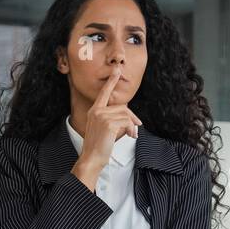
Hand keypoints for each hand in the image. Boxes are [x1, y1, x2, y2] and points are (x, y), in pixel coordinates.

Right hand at [71, 65, 141, 188]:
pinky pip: (127, 122)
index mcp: (94, 110)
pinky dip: (132, 129)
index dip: (111, 81)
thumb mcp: (105, 129)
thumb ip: (114, 118)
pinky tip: (130, 136)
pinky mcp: (108, 124)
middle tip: (137, 127)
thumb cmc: (99, 146)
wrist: (92, 157)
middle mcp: (97, 111)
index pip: (104, 93)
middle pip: (122, 107)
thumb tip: (131, 117)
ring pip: (125, 114)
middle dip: (132, 117)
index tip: (117, 70)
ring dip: (132, 125)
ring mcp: (102, 116)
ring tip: (132, 135)